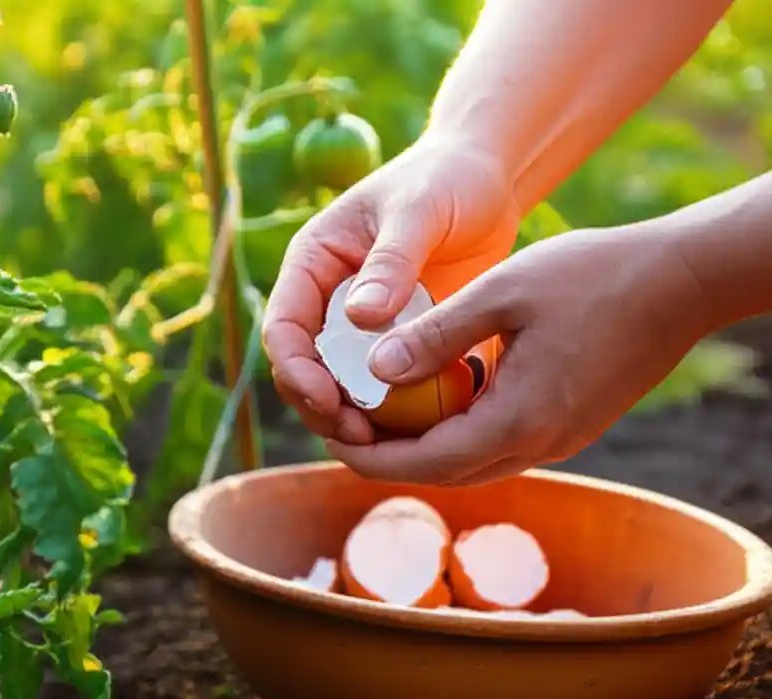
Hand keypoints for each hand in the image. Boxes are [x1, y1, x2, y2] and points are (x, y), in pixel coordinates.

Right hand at [262, 136, 519, 445]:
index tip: (325, 399)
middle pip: (304, 369)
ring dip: (356, 419)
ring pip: (341, 386)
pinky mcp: (399, 341)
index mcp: (314, 263)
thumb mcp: (419, 211)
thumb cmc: (447, 180)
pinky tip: (425, 431)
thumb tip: (359, 318)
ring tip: (388, 445)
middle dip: (322, 407)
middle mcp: (328, 299)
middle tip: (360, 436)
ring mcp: (362, 325)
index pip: (283, 327)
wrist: (487, 181)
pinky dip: (398, 412)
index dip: (295, 370)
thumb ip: (391, 261)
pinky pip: (388, 387)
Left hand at [326, 227, 716, 484]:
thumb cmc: (594, 275)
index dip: (369, 455)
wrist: (685, 281)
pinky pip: (501, 440)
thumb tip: (375, 372)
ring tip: (381, 406)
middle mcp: (540, 443)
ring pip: (473, 460)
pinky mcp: (573, 423)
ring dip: (424, 443)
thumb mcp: (502, 292)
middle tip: (344, 421)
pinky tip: (441, 388)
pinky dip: (461, 426)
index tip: (329, 434)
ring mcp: (561, 438)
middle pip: (444, 471)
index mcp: (519, 419)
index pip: (424, 464)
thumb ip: (436, 335)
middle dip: (389, 455)